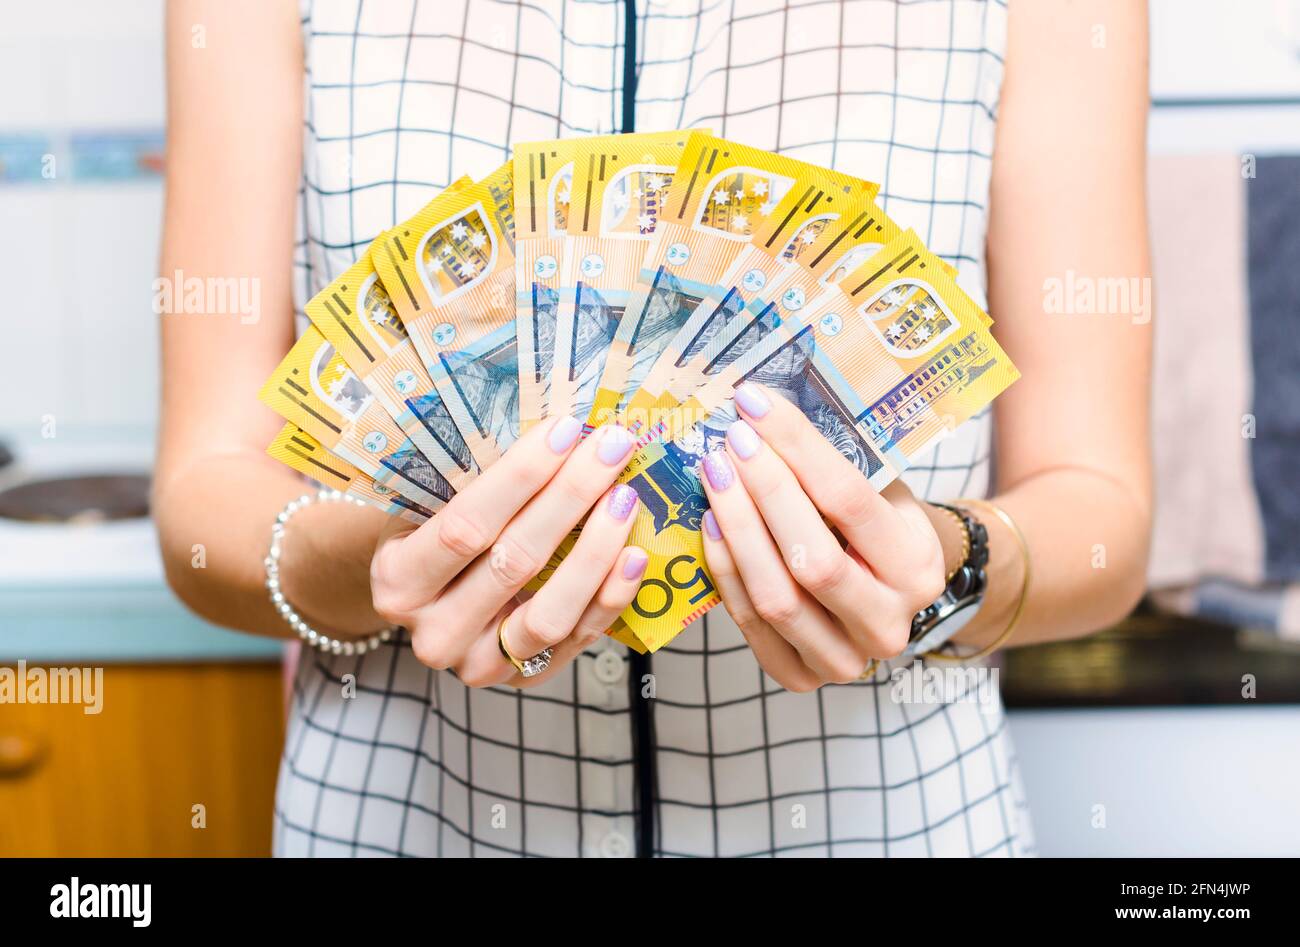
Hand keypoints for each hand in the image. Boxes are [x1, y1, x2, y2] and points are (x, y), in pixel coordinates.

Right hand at [369, 416, 644, 687]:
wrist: (426, 601)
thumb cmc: (432, 534)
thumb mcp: (429, 506)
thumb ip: (474, 478)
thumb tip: (556, 429)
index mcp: (398, 581)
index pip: (465, 524)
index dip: (520, 476)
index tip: (565, 429)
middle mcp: (434, 632)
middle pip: (514, 562)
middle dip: (570, 496)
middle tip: (612, 446)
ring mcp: (480, 663)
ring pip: (550, 613)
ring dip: (596, 549)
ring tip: (625, 497)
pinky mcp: (525, 678)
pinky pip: (578, 638)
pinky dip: (611, 595)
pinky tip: (634, 553)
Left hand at [698, 383, 947, 690]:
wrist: (887, 593)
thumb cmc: (875, 526)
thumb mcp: (878, 488)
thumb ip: (831, 460)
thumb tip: (762, 406)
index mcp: (917, 566)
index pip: (849, 500)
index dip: (797, 448)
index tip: (755, 404)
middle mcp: (889, 623)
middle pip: (813, 558)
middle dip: (764, 492)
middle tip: (730, 442)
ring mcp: (847, 659)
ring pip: (778, 598)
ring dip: (738, 531)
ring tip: (714, 477)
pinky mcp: (802, 677)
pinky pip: (752, 626)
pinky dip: (726, 572)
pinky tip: (711, 525)